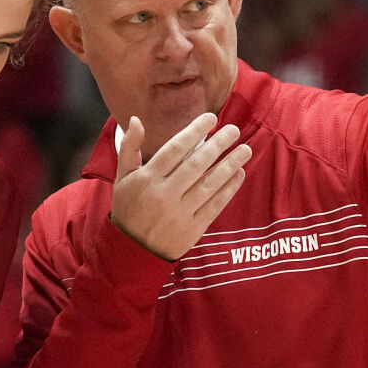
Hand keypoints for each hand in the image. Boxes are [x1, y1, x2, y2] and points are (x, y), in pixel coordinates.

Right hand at [110, 114, 252, 259]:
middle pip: (195, 164)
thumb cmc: (128, 208)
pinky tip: (239, 174)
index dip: (195, 131)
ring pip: (209, 184)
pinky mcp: (192, 228)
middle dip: (217, 145)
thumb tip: (136, 119)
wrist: (132, 250)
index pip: (175, 149)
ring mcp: (179, 212)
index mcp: (146, 179)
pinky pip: (214, 205)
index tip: (211, 118)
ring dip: (229, 165)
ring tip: (245, 149)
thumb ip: (130, 148)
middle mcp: (163, 194)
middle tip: (234, 130)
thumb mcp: (122, 178)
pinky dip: (229, 189)